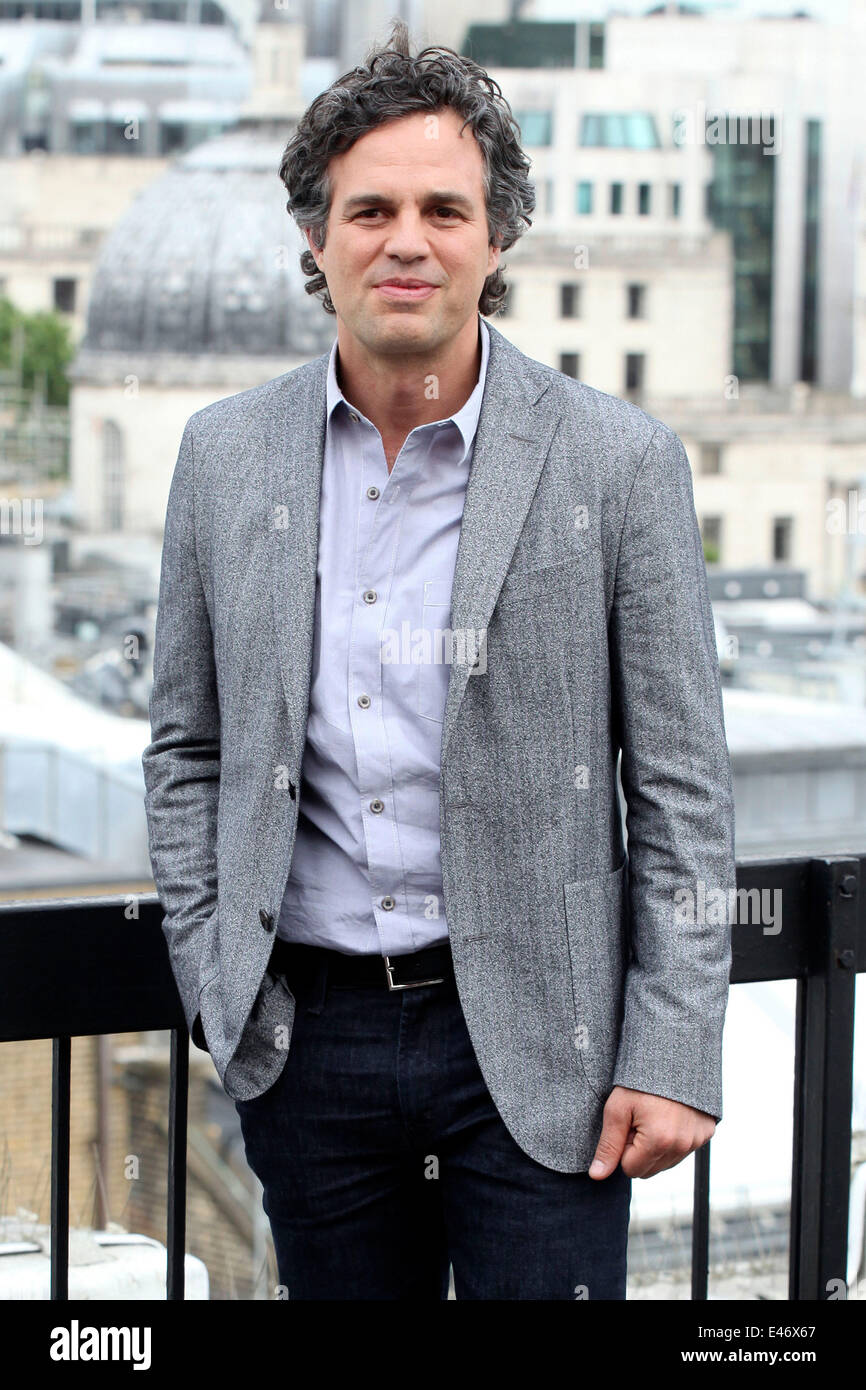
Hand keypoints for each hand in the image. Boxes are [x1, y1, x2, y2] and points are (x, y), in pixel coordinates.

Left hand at [588, 1086, 715, 1179]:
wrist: (672, 1053)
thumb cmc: (640, 1080)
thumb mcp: (617, 1109)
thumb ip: (608, 1145)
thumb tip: (597, 1176)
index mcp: (659, 1141)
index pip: (630, 1169)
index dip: (623, 1147)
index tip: (627, 1124)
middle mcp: (683, 1145)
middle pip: (649, 1170)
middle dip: (639, 1150)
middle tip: (639, 1119)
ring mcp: (697, 1140)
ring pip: (666, 1162)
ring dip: (656, 1146)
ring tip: (654, 1115)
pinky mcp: (707, 1133)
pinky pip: (683, 1150)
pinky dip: (674, 1139)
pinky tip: (669, 1116)